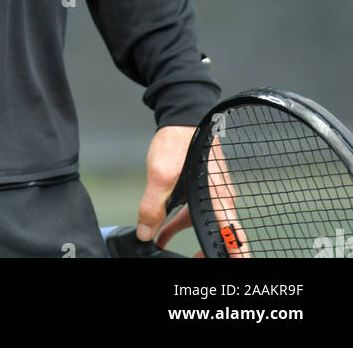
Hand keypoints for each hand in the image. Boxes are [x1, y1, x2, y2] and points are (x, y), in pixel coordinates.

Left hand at [140, 127, 249, 258]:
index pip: (232, 235)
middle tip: (195, 264)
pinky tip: (163, 234)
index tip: (236, 267)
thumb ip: (152, 206)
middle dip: (209, 252)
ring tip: (173, 253)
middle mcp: (220, 197)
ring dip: (193, 240)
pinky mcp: (203, 187)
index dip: (235, 255)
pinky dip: (182, 225)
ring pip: (206, 224)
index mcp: (216, 197)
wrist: (183, 114)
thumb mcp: (161, 174)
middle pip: (221, 234)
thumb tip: (145, 232)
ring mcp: (213, 192)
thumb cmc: (180, 139)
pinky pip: (196, 213)